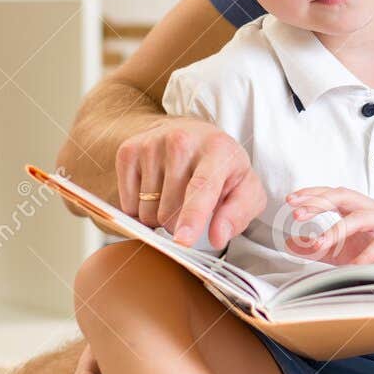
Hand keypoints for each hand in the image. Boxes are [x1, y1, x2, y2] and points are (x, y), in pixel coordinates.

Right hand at [116, 116, 264, 247]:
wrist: (191, 134)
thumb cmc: (221, 167)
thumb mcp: (245, 189)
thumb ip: (237, 215)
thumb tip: (217, 237)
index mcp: (217, 150)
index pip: (201, 188)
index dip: (192, 217)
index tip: (183, 240)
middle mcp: (181, 141)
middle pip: (168, 211)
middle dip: (178, 223)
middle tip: (190, 207)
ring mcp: (151, 144)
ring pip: (146, 211)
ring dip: (159, 216)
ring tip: (173, 195)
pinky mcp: (128, 151)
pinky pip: (127, 205)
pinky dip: (140, 209)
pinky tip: (155, 191)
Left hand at [283, 186, 373, 265]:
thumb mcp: (339, 253)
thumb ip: (316, 247)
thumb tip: (288, 243)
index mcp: (355, 209)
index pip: (331, 194)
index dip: (311, 195)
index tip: (290, 201)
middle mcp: (370, 209)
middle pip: (344, 196)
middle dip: (319, 202)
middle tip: (298, 213)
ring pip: (360, 217)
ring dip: (337, 230)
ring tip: (320, 244)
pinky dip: (368, 253)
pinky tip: (354, 265)